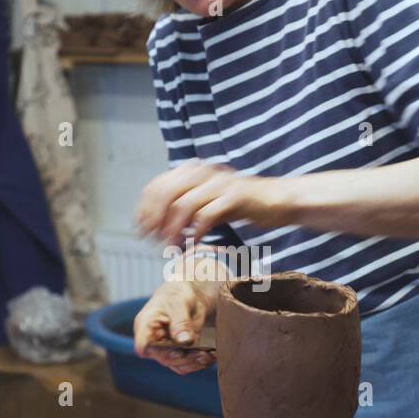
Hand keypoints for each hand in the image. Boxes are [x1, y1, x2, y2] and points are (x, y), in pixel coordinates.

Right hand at [133, 280, 215, 374]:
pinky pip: (187, 364)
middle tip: (203, 353)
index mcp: (145, 325)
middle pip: (164, 358)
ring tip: (210, 355)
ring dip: (195, 363)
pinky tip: (211, 355)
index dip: (157, 353)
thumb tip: (185, 341)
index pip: (143, 346)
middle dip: (185, 358)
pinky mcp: (178, 354)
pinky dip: (199, 362)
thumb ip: (181, 320)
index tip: (179, 350)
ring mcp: (165, 349)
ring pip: (177, 365)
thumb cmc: (177, 294)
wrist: (188, 296)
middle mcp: (153, 341)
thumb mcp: (179, 302)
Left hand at [136, 160, 291, 245]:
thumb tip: (157, 222)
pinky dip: (197, 232)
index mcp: (193, 171)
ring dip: (174, 229)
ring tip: (172, 246)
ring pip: (184, 205)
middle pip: (167, 194)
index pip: (158, 186)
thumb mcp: (208, 200)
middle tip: (152, 240)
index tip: (141, 229)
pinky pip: (207, 215)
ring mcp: (219, 183)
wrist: (277, 199)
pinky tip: (194, 244)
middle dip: (155, 220)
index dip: (145, 208)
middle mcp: (203, 172)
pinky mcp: (235, 196)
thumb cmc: (241, 203)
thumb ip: (186, 205)